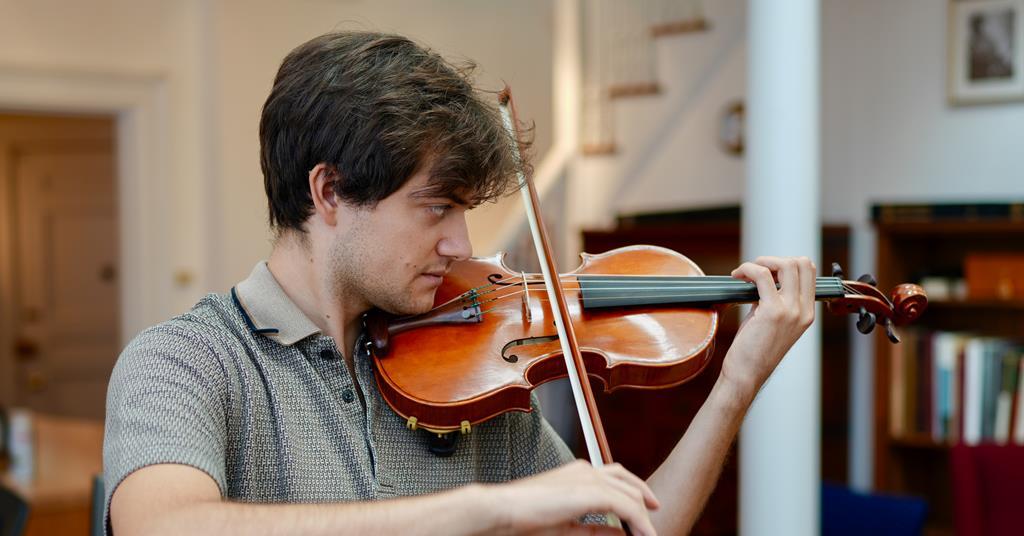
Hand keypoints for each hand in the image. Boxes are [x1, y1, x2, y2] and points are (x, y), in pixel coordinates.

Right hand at [484, 460, 659, 534]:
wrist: (503, 510)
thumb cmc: (526, 519)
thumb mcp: (568, 527)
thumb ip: (595, 529)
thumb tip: (619, 534)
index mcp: (577, 473)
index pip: (614, 476)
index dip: (632, 491)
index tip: (645, 510)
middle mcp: (585, 470)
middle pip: (626, 480)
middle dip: (644, 497)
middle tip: (655, 515)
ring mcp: (588, 478)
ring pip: (629, 494)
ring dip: (643, 517)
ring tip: (650, 535)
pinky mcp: (591, 491)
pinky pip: (626, 506)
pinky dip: (639, 522)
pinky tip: (645, 535)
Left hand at [721, 256, 816, 397]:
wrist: (746, 374)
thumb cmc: (754, 350)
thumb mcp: (772, 322)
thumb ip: (776, 300)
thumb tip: (764, 276)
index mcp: (807, 313)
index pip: (810, 271)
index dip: (786, 263)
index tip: (765, 272)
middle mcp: (803, 311)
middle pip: (802, 263)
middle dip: (774, 259)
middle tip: (754, 270)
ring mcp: (791, 311)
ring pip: (787, 264)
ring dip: (761, 261)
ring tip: (744, 273)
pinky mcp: (773, 312)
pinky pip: (763, 275)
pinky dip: (748, 269)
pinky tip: (737, 277)